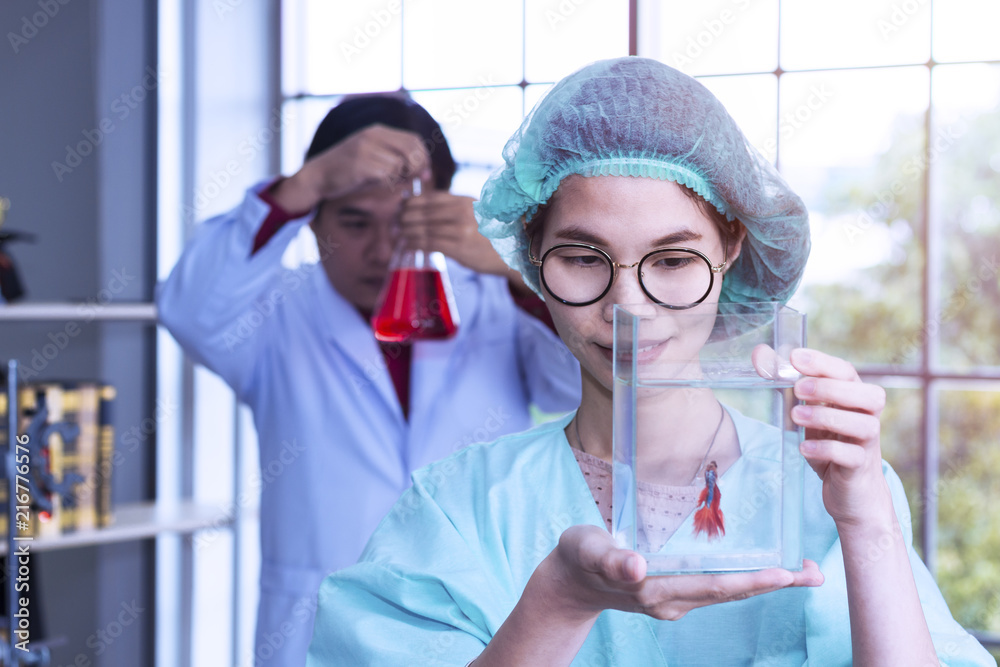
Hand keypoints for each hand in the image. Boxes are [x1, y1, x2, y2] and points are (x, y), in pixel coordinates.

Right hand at [269, 124, 430, 211]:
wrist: (318, 176)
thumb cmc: (350, 172)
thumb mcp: (374, 158)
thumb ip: (398, 160)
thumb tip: (427, 172)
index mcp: (378, 131)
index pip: (414, 140)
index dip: (424, 158)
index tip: (423, 174)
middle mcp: (372, 136)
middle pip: (411, 151)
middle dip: (417, 168)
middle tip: (411, 180)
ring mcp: (366, 149)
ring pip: (400, 165)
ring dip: (399, 177)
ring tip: (386, 180)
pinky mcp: (360, 165)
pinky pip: (387, 175)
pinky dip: (388, 183)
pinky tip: (376, 183)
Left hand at [400, 192, 513, 276]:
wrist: (509, 254)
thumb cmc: (487, 235)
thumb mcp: (473, 213)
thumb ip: (451, 209)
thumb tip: (421, 208)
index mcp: (464, 201)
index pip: (430, 197)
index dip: (411, 202)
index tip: (401, 207)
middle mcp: (461, 212)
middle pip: (423, 211)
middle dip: (404, 217)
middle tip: (394, 221)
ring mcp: (460, 229)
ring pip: (423, 228)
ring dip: (406, 231)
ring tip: (397, 233)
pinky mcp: (458, 247)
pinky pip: (428, 243)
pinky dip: (414, 243)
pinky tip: (407, 244)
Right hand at [538, 525, 822, 622]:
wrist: (570, 582)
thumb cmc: (579, 558)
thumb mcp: (588, 550)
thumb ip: (611, 558)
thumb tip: (638, 566)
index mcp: (656, 589)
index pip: (714, 586)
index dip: (751, 580)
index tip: (786, 573)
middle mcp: (672, 600)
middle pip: (731, 593)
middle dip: (775, 584)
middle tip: (815, 573)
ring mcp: (675, 600)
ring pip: (728, 592)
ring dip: (766, 583)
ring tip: (803, 572)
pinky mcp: (675, 594)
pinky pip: (717, 588)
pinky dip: (745, 580)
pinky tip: (763, 571)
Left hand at [782, 347, 891, 527]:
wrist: (851, 492)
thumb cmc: (830, 444)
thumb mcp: (809, 414)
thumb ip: (789, 386)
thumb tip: (760, 355)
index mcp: (855, 398)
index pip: (847, 372)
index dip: (823, 363)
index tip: (795, 357)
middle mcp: (867, 417)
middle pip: (868, 395)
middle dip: (831, 388)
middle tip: (797, 388)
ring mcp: (867, 444)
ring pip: (863, 425)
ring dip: (827, 417)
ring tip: (796, 416)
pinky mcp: (860, 468)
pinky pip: (851, 456)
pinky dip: (827, 450)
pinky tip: (804, 448)